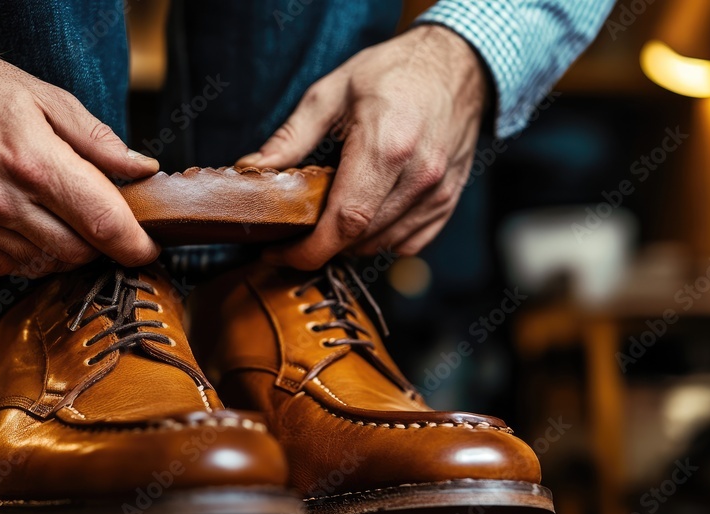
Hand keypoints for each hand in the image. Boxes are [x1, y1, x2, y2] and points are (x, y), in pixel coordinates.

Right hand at [0, 34, 159, 276]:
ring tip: (57, 217)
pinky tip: (21, 222)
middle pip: (75, 253)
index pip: (102, 223)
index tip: (148, 248)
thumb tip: (142, 170)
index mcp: (33, 161)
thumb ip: (96, 141)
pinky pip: (1, 264)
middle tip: (98, 222)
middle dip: (98, 245)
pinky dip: (23, 253)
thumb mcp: (44, 96)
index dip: (135, 244)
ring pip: (39, 265)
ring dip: (60, 250)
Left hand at [237, 25, 487, 268]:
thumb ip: (292, 136)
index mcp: (387, 147)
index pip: (345, 221)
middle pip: (361, 238)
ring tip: (328, 219)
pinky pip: (409, 243)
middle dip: (321, 245)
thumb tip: (252, 167)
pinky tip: (365, 216)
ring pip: (383, 245)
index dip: (308, 249)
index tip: (278, 252)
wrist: (457, 64)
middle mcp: (419, 176)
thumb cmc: (394, 71)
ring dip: (350, 243)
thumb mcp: (332, 92)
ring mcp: (438, 192)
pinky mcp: (448, 201)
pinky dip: (381, 241)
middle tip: (294, 233)